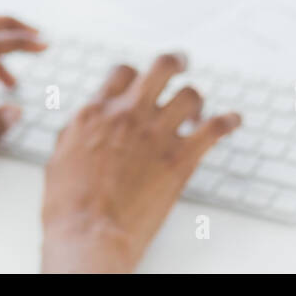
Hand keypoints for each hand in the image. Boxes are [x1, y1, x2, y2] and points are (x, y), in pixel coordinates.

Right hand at [40, 53, 240, 272]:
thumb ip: (79, 131)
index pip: (123, 72)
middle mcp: (129, 114)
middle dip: (176, 62)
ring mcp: (157, 133)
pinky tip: (234, 120)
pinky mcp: (180, 158)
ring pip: (190, 95)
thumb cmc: (68, 205)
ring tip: (196, 112)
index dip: (134, 75)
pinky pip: (215, 128)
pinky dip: (228, 121)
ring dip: (196, 101)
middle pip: (162, 67)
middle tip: (182, 63)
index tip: (140, 82)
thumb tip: (87, 123)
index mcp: (97, 112)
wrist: (90, 234)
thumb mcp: (60, 155)